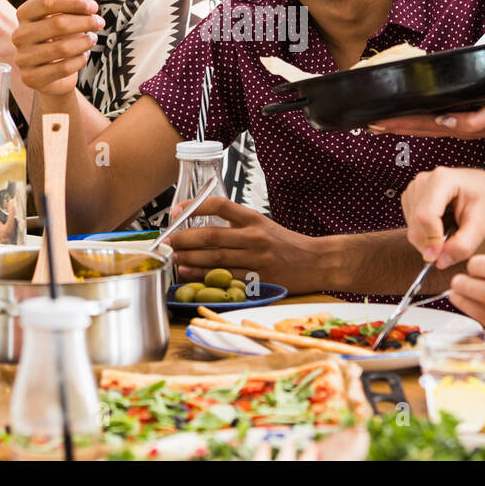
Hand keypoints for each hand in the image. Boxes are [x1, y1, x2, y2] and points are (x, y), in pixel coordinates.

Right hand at [11, 0, 103, 95]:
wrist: (50, 72)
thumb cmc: (58, 37)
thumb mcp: (65, 14)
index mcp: (24, 13)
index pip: (49, 1)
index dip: (75, 2)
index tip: (94, 7)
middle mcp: (19, 35)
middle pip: (58, 23)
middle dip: (85, 22)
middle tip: (100, 23)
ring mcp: (23, 58)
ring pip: (63, 47)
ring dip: (85, 42)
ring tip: (92, 39)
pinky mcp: (31, 78)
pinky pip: (63, 68)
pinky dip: (79, 61)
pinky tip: (84, 56)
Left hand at [167, 198, 324, 293]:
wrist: (318, 261)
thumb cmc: (287, 243)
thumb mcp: (264, 225)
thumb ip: (237, 224)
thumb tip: (203, 223)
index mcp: (254, 219)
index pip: (220, 205)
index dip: (195, 206)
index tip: (176, 210)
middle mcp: (255, 236)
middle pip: (212, 236)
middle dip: (184, 238)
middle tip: (167, 240)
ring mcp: (257, 259)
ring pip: (216, 258)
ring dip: (190, 258)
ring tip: (173, 258)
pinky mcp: (260, 280)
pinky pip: (227, 278)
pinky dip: (206, 276)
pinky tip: (190, 274)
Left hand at [370, 89, 484, 139]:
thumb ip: (474, 121)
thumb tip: (445, 122)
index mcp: (462, 126)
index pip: (421, 125)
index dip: (397, 124)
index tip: (374, 122)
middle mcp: (459, 126)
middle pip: (418, 126)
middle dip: (394, 124)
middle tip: (368, 123)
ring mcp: (465, 122)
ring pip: (427, 123)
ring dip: (406, 121)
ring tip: (385, 119)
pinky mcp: (473, 116)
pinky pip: (441, 117)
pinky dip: (425, 116)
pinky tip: (418, 113)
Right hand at [401, 167, 484, 268]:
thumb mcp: (483, 223)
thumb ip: (463, 245)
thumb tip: (439, 262)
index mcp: (441, 180)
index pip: (425, 216)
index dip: (431, 240)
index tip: (440, 258)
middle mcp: (422, 181)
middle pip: (416, 225)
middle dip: (431, 245)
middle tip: (453, 249)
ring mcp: (414, 189)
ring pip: (412, 229)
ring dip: (429, 240)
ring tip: (452, 230)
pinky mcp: (411, 198)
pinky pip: (412, 226)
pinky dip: (426, 235)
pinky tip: (443, 226)